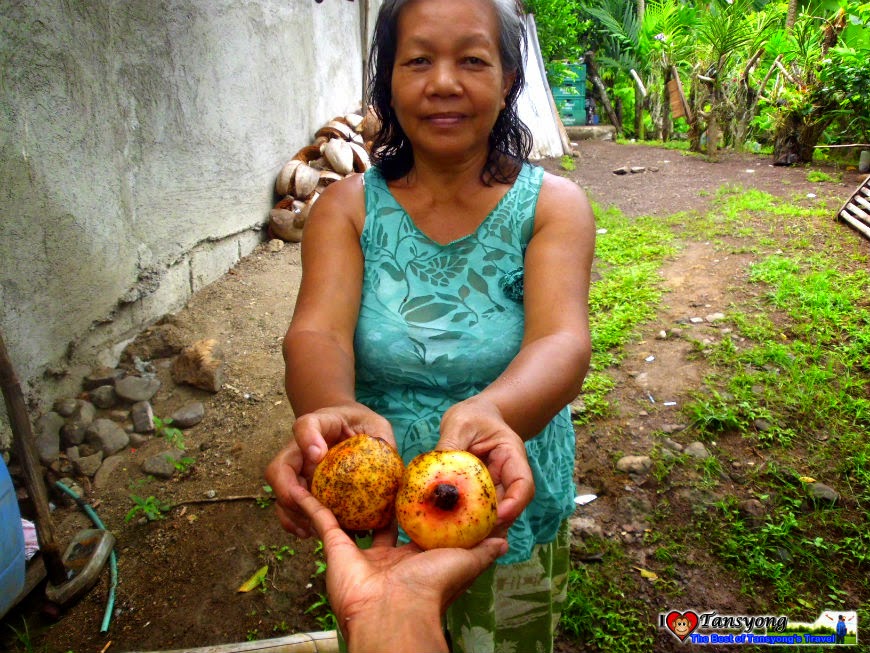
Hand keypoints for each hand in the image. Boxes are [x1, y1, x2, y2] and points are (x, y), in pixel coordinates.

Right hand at [264, 403, 393, 537]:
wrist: (349, 427)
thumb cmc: (363, 426)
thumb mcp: (376, 426)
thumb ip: (382, 440)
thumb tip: (389, 466)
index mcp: (319, 424)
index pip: (305, 426)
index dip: (307, 440)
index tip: (318, 455)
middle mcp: (299, 448)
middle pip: (278, 468)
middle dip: (289, 491)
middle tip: (311, 507)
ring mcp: (295, 470)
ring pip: (279, 491)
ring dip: (292, 512)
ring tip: (313, 529)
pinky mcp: (298, 488)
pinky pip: (287, 507)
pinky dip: (293, 521)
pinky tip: (311, 533)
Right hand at [291, 484, 506, 652]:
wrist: (393, 613)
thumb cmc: (431, 589)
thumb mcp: (466, 563)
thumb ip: (483, 549)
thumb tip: (505, 535)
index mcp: (414, 559)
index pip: (415, 528)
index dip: (417, 506)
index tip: (419, 480)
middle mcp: (386, 557)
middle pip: (382, 522)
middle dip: (382, 500)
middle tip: (382, 469)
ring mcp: (359, 553)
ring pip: (350, 518)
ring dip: (343, 497)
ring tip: (342, 469)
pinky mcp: (335, 548)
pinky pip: (322, 520)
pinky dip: (311, 503)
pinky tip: (306, 483)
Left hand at [437, 398, 534, 533]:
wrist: (474, 417)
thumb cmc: (471, 416)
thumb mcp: (459, 424)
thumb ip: (450, 445)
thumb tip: (435, 471)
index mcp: (511, 456)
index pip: (523, 484)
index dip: (514, 504)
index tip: (497, 517)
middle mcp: (507, 476)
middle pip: (510, 506)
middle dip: (496, 524)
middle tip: (474, 538)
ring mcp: (496, 487)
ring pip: (496, 513)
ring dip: (483, 528)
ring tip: (463, 542)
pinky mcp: (481, 495)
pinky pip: (479, 511)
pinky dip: (470, 523)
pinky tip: (453, 536)